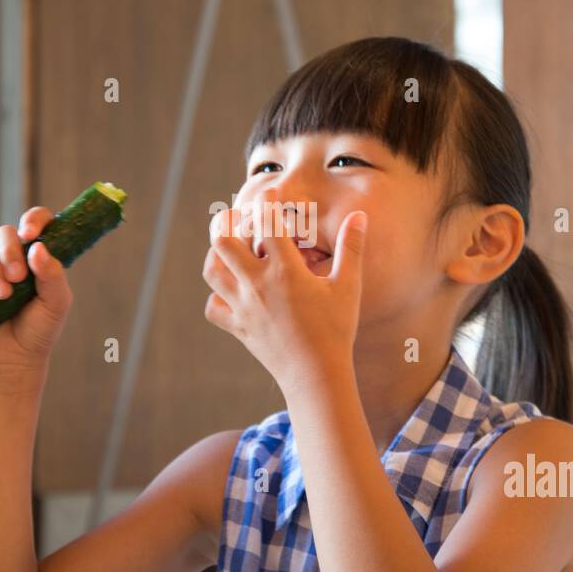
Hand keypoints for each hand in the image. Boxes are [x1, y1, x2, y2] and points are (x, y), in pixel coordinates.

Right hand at [0, 207, 73, 375]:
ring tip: (2, 296)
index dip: (33, 220)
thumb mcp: (56, 303)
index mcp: (38, 257)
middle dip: (10, 252)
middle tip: (17, 279)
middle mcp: (13, 257)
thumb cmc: (39, 330)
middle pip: (6, 232)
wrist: (13, 359)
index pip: (37, 223)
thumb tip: (37, 247)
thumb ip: (52, 274)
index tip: (30, 233)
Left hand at [202, 205, 366, 391]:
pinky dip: (217, 295)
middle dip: (226, 223)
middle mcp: (258, 285)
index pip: (267, 223)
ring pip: (212, 271)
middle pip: (223, 242)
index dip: (267, 203)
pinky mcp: (238, 327)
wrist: (316, 376)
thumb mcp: (348, 287)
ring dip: (217, 254)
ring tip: (230, 247)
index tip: (272, 195)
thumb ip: (351, 248)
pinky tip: (232, 290)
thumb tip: (359, 216)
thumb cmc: (336, 330)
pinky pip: (214, 307)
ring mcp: (244, 307)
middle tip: (238, 218)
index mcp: (285, 271)